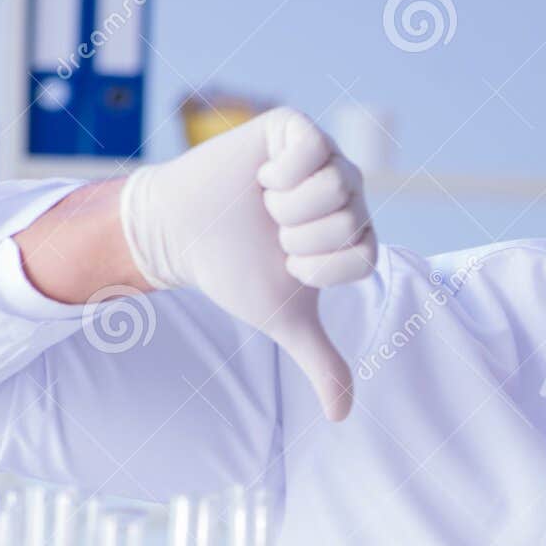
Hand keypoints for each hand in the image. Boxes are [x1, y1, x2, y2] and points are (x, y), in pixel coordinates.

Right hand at [119, 106, 376, 420]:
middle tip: (272, 233)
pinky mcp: (295, 129)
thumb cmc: (235, 270)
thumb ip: (321, 362)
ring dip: (288, 209)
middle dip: (299, 240)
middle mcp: (348, 193)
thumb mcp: (282, 318)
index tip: (288, 264)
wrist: (181, 234)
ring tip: (265, 207)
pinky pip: (313, 149)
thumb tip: (341, 416)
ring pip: (337, 188)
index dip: (319, 269)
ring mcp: (325, 157)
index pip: (364, 258)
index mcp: (353, 233)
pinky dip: (282, 175)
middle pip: (350, 222)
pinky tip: (262, 180)